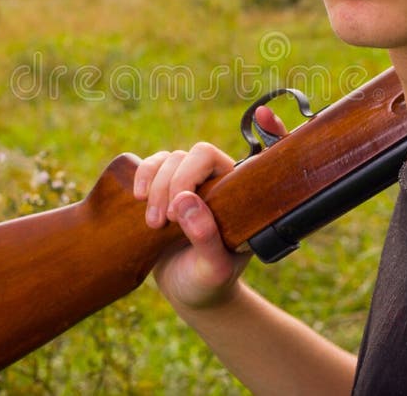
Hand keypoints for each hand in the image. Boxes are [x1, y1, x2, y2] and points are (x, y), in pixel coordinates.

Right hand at [133, 107, 286, 310]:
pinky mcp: (165, 187)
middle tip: (167, 218)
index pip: (258, 156)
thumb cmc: (209, 282)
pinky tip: (138, 198)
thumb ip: (205, 238)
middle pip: (200, 154)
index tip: (263, 115)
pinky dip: (143, 175)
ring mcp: (191, 183)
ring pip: (173, 158)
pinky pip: (153, 165)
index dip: (269, 131)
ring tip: (153, 223)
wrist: (188, 292)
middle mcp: (220, 183)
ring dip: (157, 185)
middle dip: (178, 180)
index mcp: (242, 197)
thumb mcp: (212, 269)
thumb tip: (185, 200)